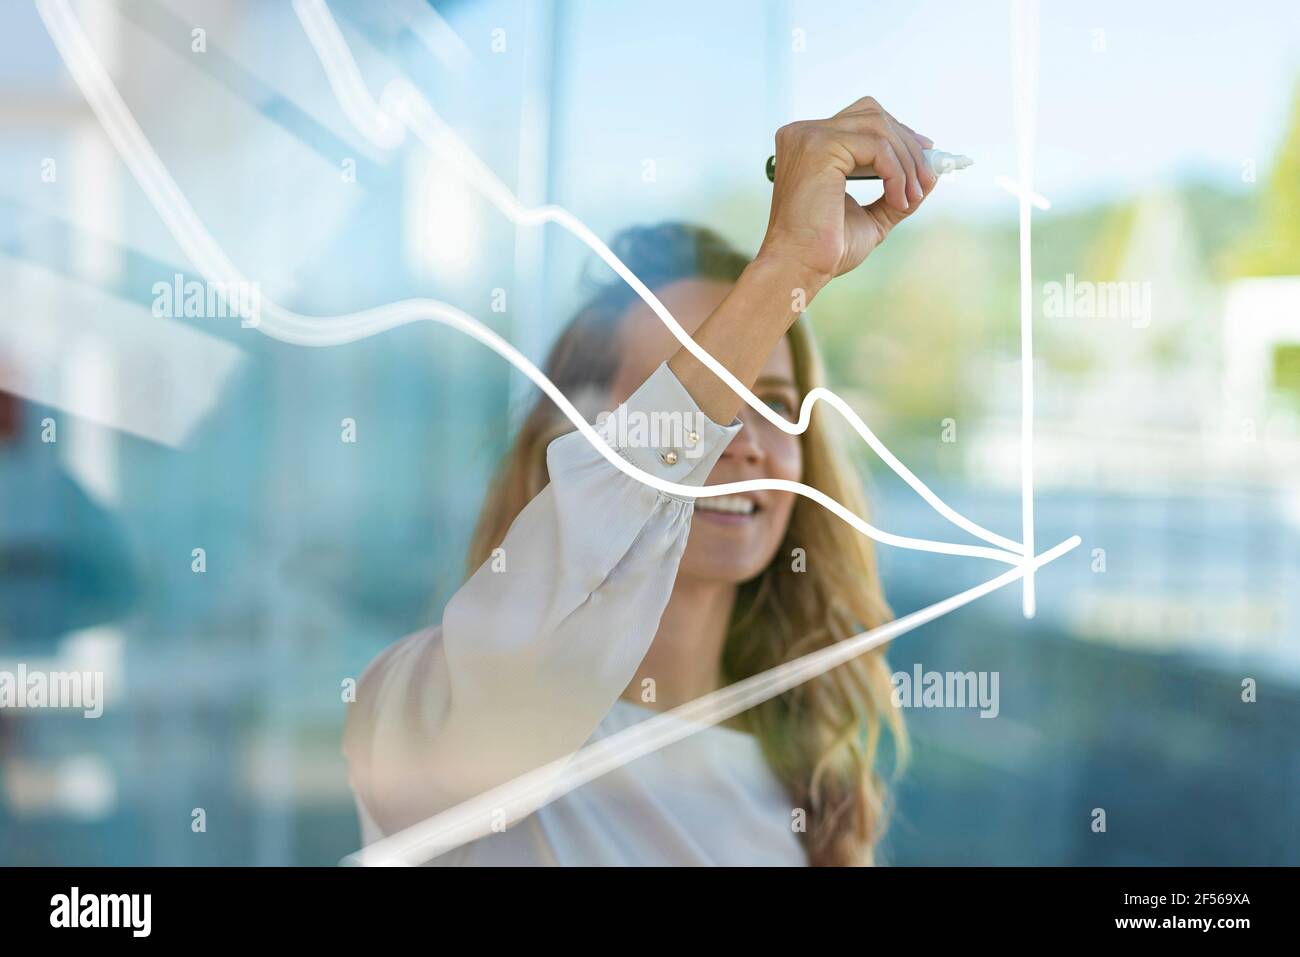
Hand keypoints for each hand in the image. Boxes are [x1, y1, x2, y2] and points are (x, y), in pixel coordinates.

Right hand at [755, 96, 936, 292]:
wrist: (800, 267)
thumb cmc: (825, 248)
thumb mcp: (870, 215)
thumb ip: (896, 191)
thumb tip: (932, 174)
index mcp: (808, 145)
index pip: (861, 119)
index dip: (897, 134)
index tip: (924, 157)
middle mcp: (804, 134)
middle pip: (872, 115)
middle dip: (907, 145)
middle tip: (927, 179)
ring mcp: (810, 137)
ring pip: (879, 128)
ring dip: (906, 162)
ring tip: (912, 196)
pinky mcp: (820, 147)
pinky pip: (876, 147)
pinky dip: (896, 173)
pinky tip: (898, 199)